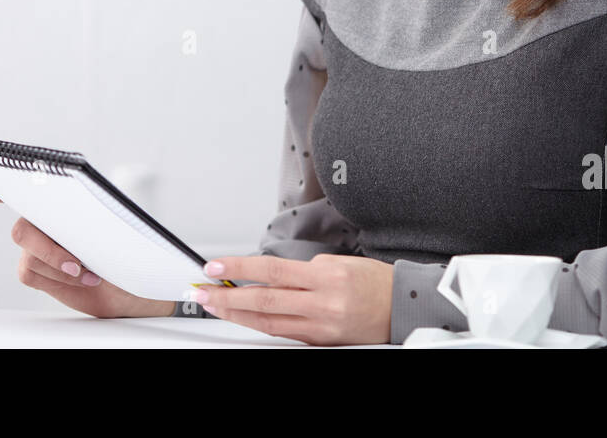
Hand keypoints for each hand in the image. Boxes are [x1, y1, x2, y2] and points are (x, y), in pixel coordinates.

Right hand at [0, 183, 173, 318]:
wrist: (130, 282)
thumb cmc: (124, 246)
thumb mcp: (114, 225)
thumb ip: (89, 215)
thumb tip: (74, 218)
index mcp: (59, 201)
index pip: (20, 187)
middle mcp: (42, 220)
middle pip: (23, 228)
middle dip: (49, 249)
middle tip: (77, 263)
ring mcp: (35, 245)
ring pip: (28, 253)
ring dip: (63, 266)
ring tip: (91, 271)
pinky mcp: (33, 269)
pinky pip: (29, 272)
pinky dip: (58, 279)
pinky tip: (83, 278)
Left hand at [194, 253, 392, 344]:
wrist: (403, 309)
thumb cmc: (375, 282)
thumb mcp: (341, 263)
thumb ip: (307, 270)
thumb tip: (274, 274)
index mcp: (327, 277)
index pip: (272, 271)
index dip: (239, 269)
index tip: (216, 267)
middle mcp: (322, 304)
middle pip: (264, 300)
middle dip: (228, 296)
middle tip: (203, 290)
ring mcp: (320, 328)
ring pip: (268, 322)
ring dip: (237, 314)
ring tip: (215, 305)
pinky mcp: (320, 343)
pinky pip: (283, 333)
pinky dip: (260, 325)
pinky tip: (245, 318)